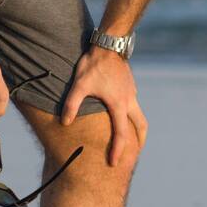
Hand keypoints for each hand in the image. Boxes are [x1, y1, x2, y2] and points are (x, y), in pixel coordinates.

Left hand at [60, 48, 148, 165]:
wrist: (109, 43)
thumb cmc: (94, 64)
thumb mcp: (79, 85)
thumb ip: (72, 104)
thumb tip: (65, 123)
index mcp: (119, 104)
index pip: (121, 134)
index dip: (118, 150)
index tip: (114, 163)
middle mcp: (129, 100)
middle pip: (141, 126)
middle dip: (139, 141)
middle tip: (134, 154)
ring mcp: (132, 92)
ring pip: (139, 114)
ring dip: (136, 128)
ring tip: (130, 137)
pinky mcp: (130, 85)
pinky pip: (134, 104)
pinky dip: (131, 114)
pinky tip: (120, 114)